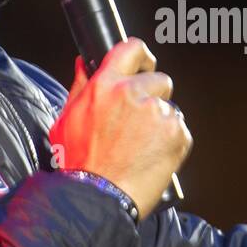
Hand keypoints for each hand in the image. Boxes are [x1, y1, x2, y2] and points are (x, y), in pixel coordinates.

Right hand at [47, 38, 192, 219]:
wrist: (97, 198)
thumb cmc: (78, 164)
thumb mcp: (66, 121)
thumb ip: (79, 88)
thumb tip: (82, 64)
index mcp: (105, 85)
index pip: (132, 49)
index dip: (142, 57)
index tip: (144, 66)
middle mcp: (133, 94)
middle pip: (160, 81)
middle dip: (153, 98)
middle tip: (138, 125)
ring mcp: (158, 113)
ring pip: (169, 110)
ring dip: (161, 124)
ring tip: (141, 147)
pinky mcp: (177, 134)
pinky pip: (180, 131)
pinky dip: (172, 143)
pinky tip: (152, 157)